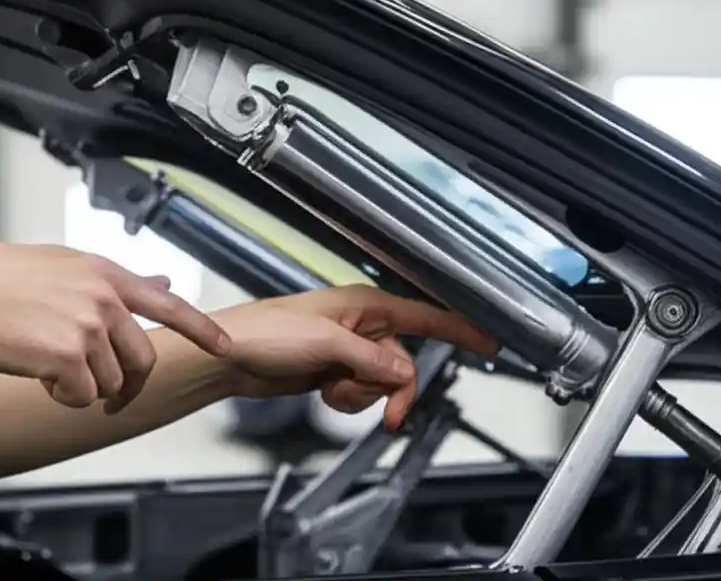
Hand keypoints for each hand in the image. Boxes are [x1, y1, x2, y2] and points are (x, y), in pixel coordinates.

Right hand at [0, 238, 228, 410]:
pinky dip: (63, 397)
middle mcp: (104, 297)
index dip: (202, 329)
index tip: (226, 346)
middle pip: (144, 358)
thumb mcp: (66, 266)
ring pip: (111, 381)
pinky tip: (39, 377)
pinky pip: (82, 396)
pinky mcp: (66, 355)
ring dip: (84, 387)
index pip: (171, 303)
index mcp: (106, 274)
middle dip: (128, 383)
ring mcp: (87, 325)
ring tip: (50, 368)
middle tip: (108, 396)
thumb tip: (163, 280)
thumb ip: (115, 281)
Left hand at [210, 285, 494, 430]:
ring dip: (363, 396)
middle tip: (389, 414)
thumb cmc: (268, 333)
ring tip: (331, 388)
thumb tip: (406, 373)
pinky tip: (324, 392)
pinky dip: (347, 401)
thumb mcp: (325, 344)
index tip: (489, 342)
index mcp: (366, 306)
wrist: (231, 357)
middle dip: (392, 391)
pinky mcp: (334, 370)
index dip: (460, 329)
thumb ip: (371, 360)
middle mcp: (362, 326)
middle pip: (404, 365)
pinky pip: (360, 393)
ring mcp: (348, 350)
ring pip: (382, 383)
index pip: (426, 316)